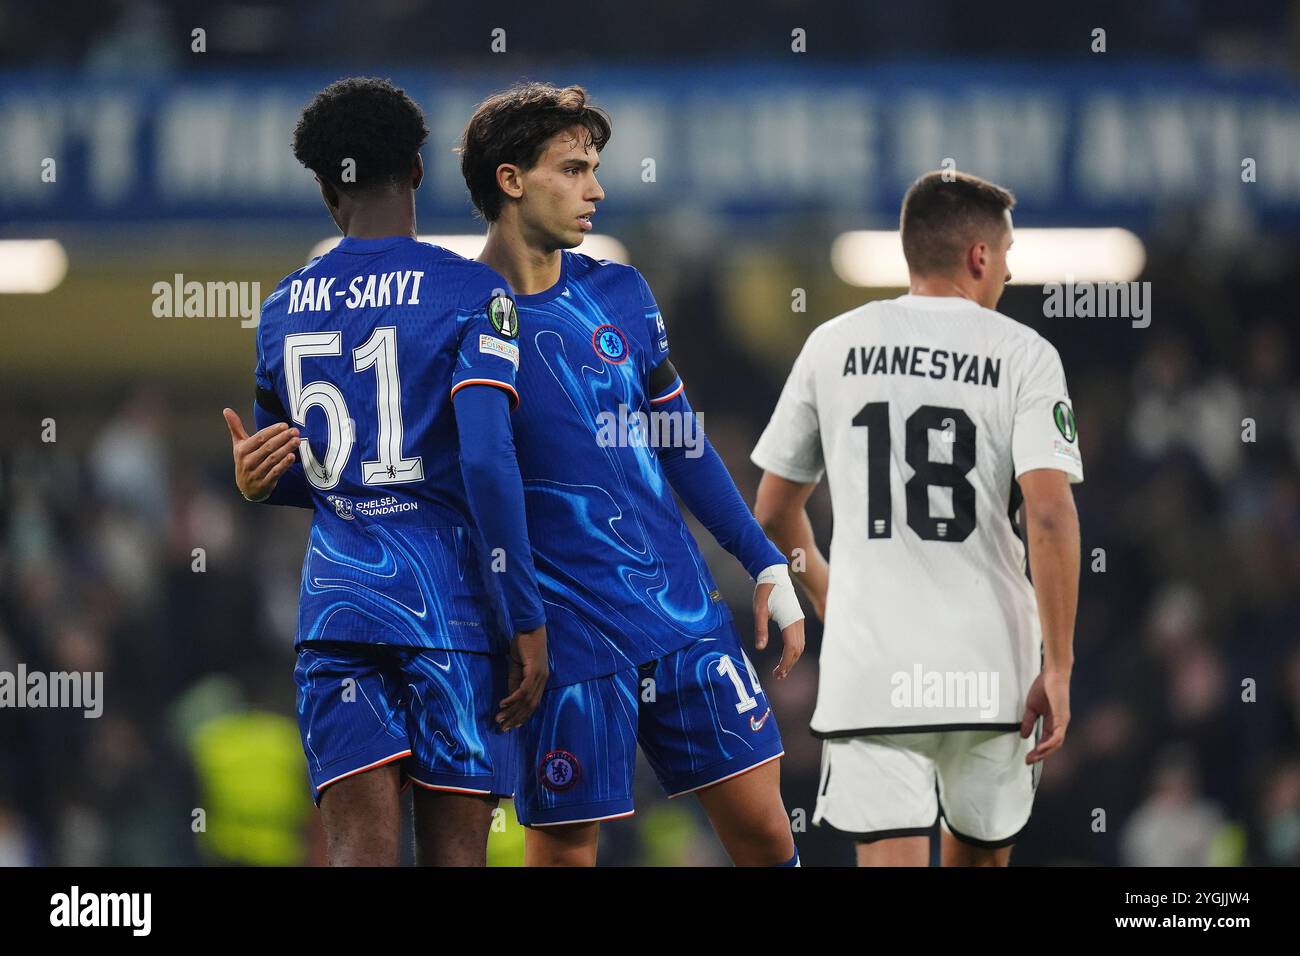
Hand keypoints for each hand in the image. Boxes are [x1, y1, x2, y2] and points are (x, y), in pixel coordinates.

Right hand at [223, 408, 298, 501]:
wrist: (246, 489)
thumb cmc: (245, 461)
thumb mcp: (239, 445)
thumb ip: (235, 428)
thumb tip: (226, 410)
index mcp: (242, 450)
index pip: (259, 438)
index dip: (272, 431)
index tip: (285, 425)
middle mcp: (248, 462)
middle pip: (267, 447)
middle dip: (282, 438)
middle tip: (295, 431)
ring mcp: (256, 474)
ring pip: (273, 459)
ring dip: (286, 449)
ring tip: (297, 441)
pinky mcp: (264, 484)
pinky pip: (275, 473)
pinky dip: (284, 465)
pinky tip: (292, 456)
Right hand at [497, 624, 547, 730]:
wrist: (531, 627)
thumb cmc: (525, 644)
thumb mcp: (518, 667)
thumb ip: (515, 682)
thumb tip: (510, 698)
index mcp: (541, 680)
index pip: (533, 704)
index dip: (523, 716)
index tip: (512, 726)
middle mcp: (542, 681)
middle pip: (530, 706)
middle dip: (516, 719)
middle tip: (503, 729)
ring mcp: (539, 676)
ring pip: (526, 700)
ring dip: (512, 712)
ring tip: (500, 720)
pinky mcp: (534, 670)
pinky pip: (523, 689)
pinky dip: (513, 699)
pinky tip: (503, 704)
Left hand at [753, 565, 804, 679]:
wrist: (774, 573)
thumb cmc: (765, 590)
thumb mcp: (759, 609)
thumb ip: (760, 629)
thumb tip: (760, 648)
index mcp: (790, 621)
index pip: (791, 648)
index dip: (785, 663)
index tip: (777, 673)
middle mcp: (798, 622)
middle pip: (797, 650)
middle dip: (789, 665)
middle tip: (777, 676)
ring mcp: (799, 620)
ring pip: (800, 645)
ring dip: (792, 659)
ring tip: (781, 671)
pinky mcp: (797, 619)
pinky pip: (798, 639)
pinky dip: (793, 651)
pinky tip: (786, 656)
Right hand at [1020, 668, 1070, 763]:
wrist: (1053, 674)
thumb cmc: (1044, 688)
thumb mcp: (1032, 708)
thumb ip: (1028, 721)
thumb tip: (1023, 735)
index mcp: (1053, 722)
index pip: (1046, 741)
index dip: (1037, 751)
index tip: (1027, 757)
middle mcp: (1060, 724)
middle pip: (1052, 746)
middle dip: (1040, 756)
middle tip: (1028, 761)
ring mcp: (1062, 722)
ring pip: (1056, 744)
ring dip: (1045, 753)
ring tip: (1034, 757)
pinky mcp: (1062, 718)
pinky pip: (1058, 736)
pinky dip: (1049, 744)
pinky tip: (1041, 748)